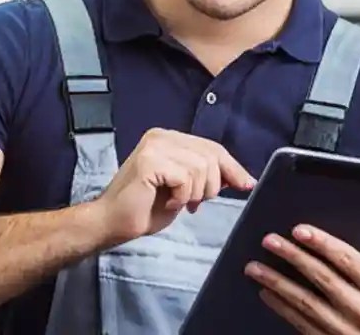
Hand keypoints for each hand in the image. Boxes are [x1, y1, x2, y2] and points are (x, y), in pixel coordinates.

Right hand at [94, 128, 254, 244]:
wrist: (112, 222)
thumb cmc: (145, 208)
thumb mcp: (184, 188)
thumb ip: (205, 175)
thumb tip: (241, 177)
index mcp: (169, 138)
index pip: (212, 147)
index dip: (232, 167)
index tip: (247, 183)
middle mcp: (161, 136)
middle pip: (211, 156)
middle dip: (210, 186)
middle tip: (192, 203)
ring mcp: (154, 146)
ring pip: (201, 168)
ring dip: (194, 193)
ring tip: (177, 202)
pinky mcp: (149, 160)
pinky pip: (185, 178)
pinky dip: (181, 197)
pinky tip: (168, 203)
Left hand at [245, 210, 359, 334]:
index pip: (349, 262)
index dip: (323, 244)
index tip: (300, 230)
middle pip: (323, 279)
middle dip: (293, 257)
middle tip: (269, 239)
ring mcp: (346, 331)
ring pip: (306, 303)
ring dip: (277, 283)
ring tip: (254, 266)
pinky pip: (302, 324)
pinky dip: (281, 307)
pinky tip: (266, 292)